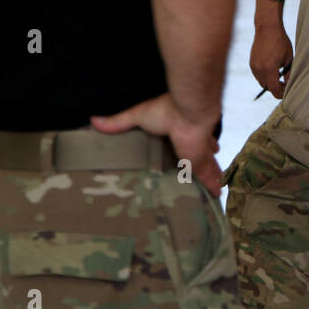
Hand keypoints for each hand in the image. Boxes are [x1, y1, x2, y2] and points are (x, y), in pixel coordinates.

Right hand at [92, 94, 222, 195]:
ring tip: (204, 193)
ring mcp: (198, 155)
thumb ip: (118, 123)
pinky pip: (209, 178)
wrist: (187, 112)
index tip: (185, 157)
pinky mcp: (202, 164)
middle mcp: (191, 144)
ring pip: (205, 170)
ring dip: (206, 180)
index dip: (186, 148)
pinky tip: (215, 196)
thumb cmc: (165, 111)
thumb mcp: (137, 117)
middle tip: (193, 181)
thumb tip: (93, 120)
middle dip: (197, 167)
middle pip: (196, 158)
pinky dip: (212, 187)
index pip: (182, 142)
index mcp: (178, 132)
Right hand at [250, 22, 292, 98]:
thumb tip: (289, 85)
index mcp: (269, 69)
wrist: (267, 28)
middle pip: (267, 87)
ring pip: (261, 82)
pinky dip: (264, 76)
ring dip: (270, 83)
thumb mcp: (289, 59)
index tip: (286, 94)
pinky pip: (258, 75)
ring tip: (280, 78)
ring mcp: (253, 66)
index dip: (280, 94)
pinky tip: (272, 71)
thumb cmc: (281, 42)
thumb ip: (289, 74)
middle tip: (285, 85)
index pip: (274, 89)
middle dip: (276, 89)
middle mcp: (259, 69)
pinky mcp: (251, 63)